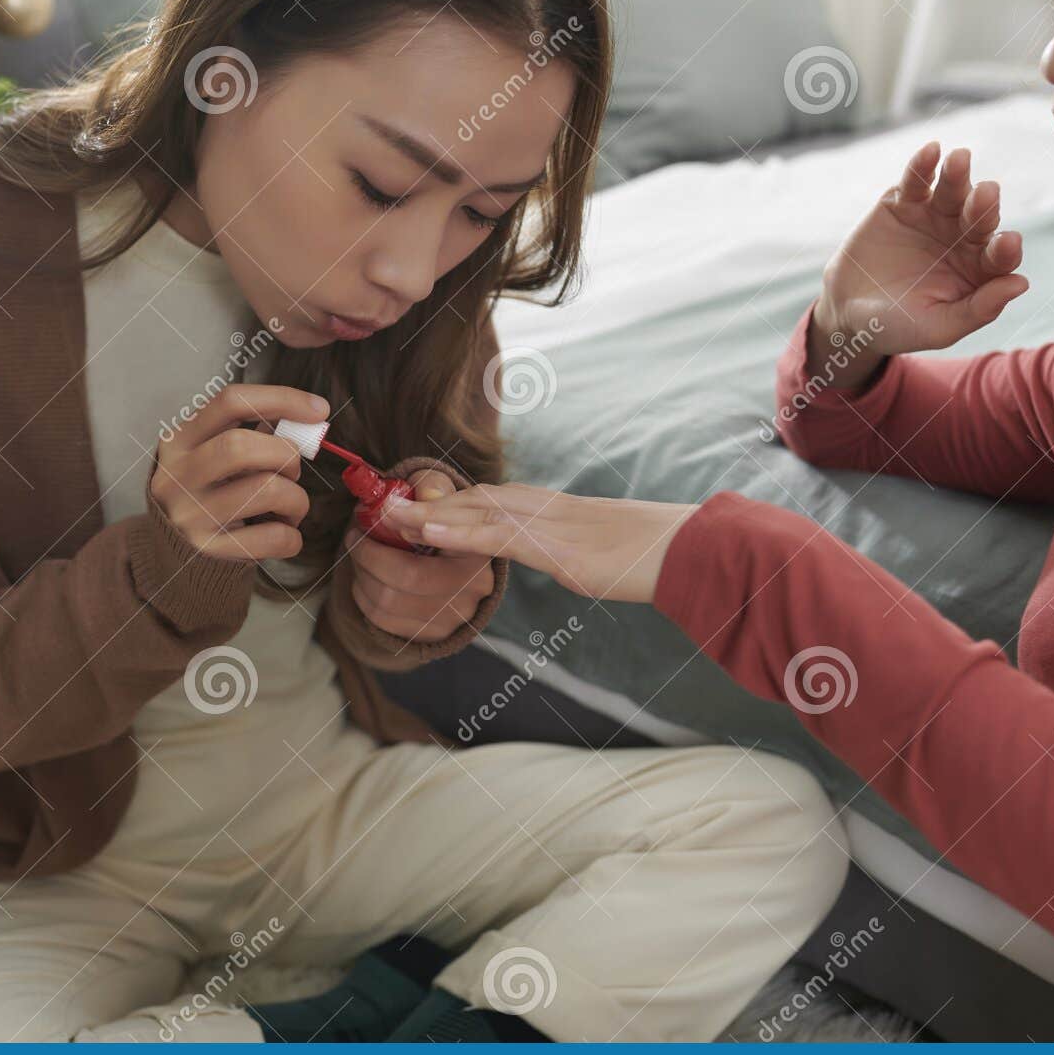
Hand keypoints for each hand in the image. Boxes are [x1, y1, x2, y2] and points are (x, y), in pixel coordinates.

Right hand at [151, 384, 328, 560]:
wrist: (173, 551)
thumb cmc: (209, 493)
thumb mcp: (213, 455)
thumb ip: (253, 434)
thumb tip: (308, 420)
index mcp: (179, 440)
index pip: (230, 402)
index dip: (281, 399)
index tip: (318, 409)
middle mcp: (178, 475)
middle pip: (242, 446)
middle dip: (286, 454)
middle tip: (293, 470)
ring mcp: (191, 514)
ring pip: (266, 490)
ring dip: (296, 498)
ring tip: (291, 506)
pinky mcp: (208, 550)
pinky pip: (273, 537)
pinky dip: (292, 535)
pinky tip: (284, 532)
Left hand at [347, 469, 493, 640]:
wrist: (448, 564)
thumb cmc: (439, 524)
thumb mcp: (439, 497)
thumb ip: (429, 489)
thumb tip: (418, 496)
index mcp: (477, 550)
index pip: (442, 540)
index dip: (405, 526)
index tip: (381, 512)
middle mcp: (471, 589)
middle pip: (409, 576)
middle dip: (370, 554)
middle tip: (355, 536)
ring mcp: (451, 617)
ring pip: (389, 600)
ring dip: (362, 574)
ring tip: (359, 555)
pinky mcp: (430, 634)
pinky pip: (382, 619)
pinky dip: (363, 595)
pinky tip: (365, 579)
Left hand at [384, 482, 697, 604]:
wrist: (676, 547)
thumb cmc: (640, 552)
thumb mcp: (589, 547)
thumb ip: (558, 546)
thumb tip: (550, 554)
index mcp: (543, 506)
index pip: (481, 500)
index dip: (439, 502)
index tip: (403, 505)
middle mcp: (536, 506)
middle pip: (467, 500)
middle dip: (421, 502)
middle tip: (376, 503)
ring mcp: (543, 524)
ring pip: (472, 513)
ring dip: (424, 512)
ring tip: (384, 513)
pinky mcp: (551, 546)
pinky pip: (492, 536)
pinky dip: (454, 532)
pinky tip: (425, 531)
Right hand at [812, 143, 1028, 389]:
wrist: (848, 312)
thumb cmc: (898, 326)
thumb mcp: (937, 327)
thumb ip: (978, 310)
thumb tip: (1022, 283)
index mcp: (981, 269)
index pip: (1001, 255)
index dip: (1005, 249)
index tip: (1008, 242)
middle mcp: (964, 237)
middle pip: (980, 216)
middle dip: (983, 205)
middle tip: (985, 193)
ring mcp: (935, 216)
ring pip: (953, 191)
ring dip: (958, 174)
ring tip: (959, 159)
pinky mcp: (903, 201)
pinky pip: (916, 180)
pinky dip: (921, 165)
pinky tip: (930, 151)